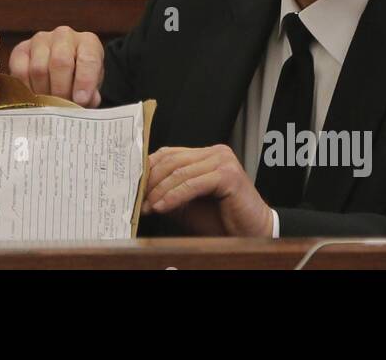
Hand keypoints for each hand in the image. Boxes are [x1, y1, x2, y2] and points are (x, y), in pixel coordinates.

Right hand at [8, 25, 103, 106]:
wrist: (61, 70)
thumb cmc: (79, 78)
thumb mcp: (91, 87)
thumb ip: (90, 96)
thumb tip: (81, 104)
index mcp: (88, 42)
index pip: (88, 59)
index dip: (85, 81)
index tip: (81, 100)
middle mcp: (64, 35)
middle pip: (60, 62)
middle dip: (61, 90)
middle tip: (61, 108)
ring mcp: (40, 40)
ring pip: (38, 68)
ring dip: (43, 92)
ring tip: (49, 105)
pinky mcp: (21, 49)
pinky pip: (20, 71)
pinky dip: (27, 88)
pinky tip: (34, 96)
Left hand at [141, 145, 272, 236]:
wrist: (252, 232)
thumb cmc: (222, 219)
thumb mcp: (188, 204)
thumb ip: (169, 192)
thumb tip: (141, 191)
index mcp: (207, 154)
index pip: (170, 153)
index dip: (149, 169)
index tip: (134, 187)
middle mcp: (215, 153)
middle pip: (172, 161)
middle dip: (151, 182)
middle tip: (137, 199)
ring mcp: (223, 161)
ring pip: (180, 172)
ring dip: (159, 192)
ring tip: (147, 207)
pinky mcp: (228, 175)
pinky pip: (192, 184)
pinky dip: (174, 197)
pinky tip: (162, 207)